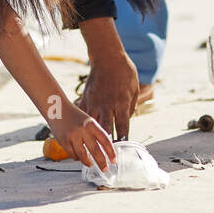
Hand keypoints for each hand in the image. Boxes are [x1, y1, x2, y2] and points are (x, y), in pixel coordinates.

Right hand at [51, 106, 116, 171]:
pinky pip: (73, 154)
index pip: (104, 140)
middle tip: (105, 169)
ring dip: (88, 162)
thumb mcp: (88, 120)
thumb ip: (95, 133)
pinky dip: (77, 157)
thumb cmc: (74, 115)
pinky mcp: (63, 141)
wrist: (56, 108)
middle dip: (101, 162)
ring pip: (83, 155)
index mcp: (91, 124)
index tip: (114, 160)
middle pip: (95, 150)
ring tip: (91, 164)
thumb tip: (104, 149)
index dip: (110, 152)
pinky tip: (79, 157)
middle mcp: (82, 130)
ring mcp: (72, 136)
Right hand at [76, 18, 138, 139]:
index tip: (122, 149)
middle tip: (106, 155)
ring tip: (92, 148)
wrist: (108, 57)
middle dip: (106, 144)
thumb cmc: (125, 71)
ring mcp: (94, 101)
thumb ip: (131, 105)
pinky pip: (83, 113)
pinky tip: (79, 131)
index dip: (122, 139)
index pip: (122, 126)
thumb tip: (128, 117)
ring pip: (92, 123)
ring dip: (92, 136)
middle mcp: (106, 105)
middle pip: (106, 129)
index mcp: (121, 103)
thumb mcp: (134, 88)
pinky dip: (82, 122)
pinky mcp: (86, 97)